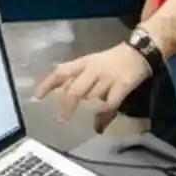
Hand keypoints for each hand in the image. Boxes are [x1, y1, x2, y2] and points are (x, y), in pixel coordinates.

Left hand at [34, 43, 150, 129]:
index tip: (37, 98)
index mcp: (84, 63)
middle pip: (74, 89)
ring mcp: (107, 78)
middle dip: (66, 106)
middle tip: (61, 119)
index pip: (61, 72)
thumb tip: (65, 98)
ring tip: (90, 118)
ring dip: (88, 109)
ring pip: (91, 97)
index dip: (48, 84)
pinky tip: (100, 124)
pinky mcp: (121, 86)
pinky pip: (109, 104)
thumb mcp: (93, 63)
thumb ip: (78, 79)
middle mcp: (93, 70)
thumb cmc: (113, 60)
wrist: (139, 52)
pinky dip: (103, 116)